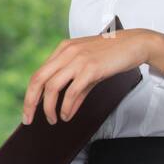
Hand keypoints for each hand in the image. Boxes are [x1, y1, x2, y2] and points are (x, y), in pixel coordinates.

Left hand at [22, 29, 161, 124]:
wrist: (135, 43)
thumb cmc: (112, 56)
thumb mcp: (89, 71)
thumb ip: (76, 90)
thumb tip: (66, 112)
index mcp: (63, 49)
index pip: (38, 74)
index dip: (30, 94)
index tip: (28, 110)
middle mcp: (66, 53)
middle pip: (38, 80)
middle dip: (30, 102)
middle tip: (27, 119)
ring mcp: (78, 60)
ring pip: (52, 87)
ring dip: (48, 108)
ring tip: (52, 120)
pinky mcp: (91, 68)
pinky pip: (72, 91)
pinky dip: (66, 107)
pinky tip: (66, 115)